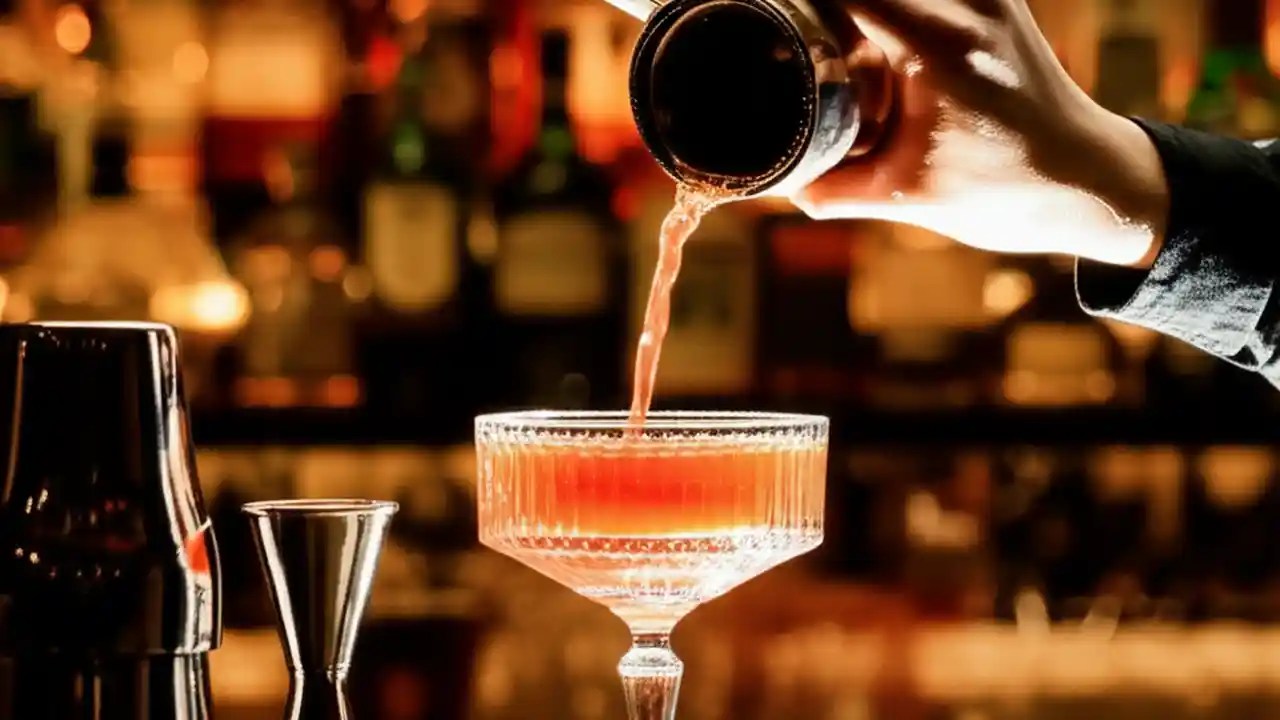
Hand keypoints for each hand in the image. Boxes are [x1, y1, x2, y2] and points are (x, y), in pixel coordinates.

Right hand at [792, 0, 1168, 266]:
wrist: (1090, 181)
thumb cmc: (1008, 194)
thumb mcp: (904, 196)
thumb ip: (830, 187)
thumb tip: (776, 179)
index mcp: (940, 44)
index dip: (799, 8)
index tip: (772, 24)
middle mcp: (966, 2)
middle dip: (824, 12)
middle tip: (795, 39)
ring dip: (856, 13)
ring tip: (835, 48)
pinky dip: (886, 12)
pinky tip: (872, 46)